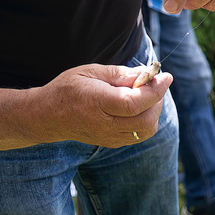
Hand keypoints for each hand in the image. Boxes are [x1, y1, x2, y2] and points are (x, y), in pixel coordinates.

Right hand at [45, 63, 171, 147]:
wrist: (48, 116)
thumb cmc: (68, 89)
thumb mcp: (91, 72)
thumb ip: (120, 75)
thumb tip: (147, 74)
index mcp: (97, 103)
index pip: (135, 103)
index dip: (155, 90)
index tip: (165, 76)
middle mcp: (105, 124)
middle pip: (146, 121)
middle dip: (158, 100)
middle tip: (155, 83)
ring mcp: (109, 137)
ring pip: (146, 130)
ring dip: (154, 111)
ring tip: (146, 94)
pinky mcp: (112, 142)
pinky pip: (139, 134)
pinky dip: (146, 119)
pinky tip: (138, 106)